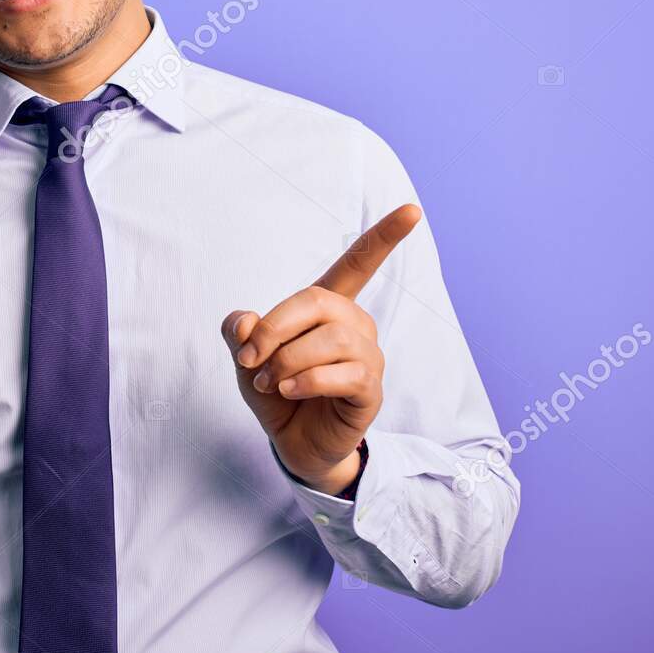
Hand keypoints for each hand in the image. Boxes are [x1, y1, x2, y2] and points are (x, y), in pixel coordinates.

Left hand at [220, 204, 421, 496]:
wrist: (291, 442)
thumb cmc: (275, 392)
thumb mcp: (247, 360)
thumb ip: (241, 335)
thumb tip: (246, 320)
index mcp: (328, 307)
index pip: (359, 263)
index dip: (384, 236)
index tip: (412, 210)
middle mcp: (355, 324)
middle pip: (318, 301)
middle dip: (275, 328)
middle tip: (250, 360)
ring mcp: (367, 356)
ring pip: (330, 339)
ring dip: (287, 361)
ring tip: (269, 382)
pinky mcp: (370, 389)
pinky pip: (344, 373)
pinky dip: (307, 380)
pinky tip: (289, 392)